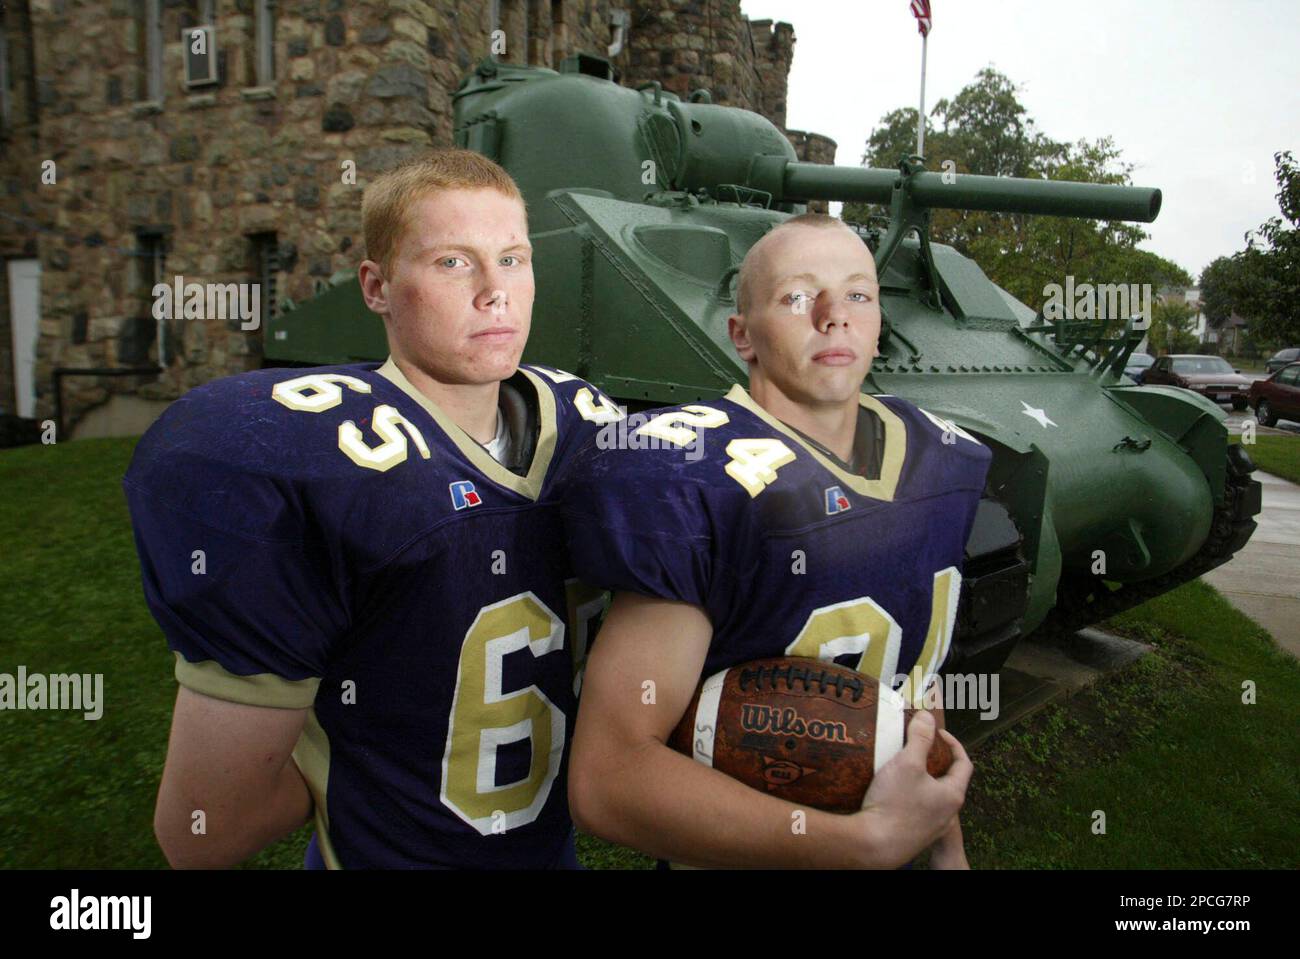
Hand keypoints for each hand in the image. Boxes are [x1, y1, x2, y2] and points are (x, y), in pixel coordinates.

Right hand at [853, 711, 972, 867]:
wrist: (873, 846)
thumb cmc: (894, 805)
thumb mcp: (907, 763)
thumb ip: (919, 737)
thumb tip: (927, 716)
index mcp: (952, 794)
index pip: (963, 763)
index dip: (952, 743)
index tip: (935, 732)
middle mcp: (947, 813)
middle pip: (947, 779)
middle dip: (933, 760)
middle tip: (916, 747)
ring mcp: (931, 827)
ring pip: (931, 795)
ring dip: (920, 778)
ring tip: (901, 765)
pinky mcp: (914, 835)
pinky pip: (917, 808)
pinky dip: (909, 794)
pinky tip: (891, 790)